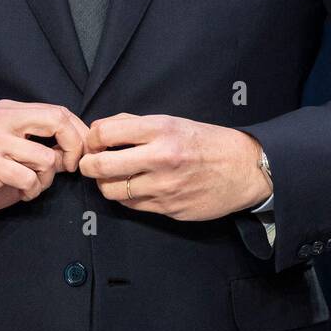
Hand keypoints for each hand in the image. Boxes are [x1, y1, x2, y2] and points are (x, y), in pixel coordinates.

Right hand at [0, 101, 88, 229]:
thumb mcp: (12, 150)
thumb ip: (40, 143)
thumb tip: (75, 148)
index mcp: (7, 110)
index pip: (57, 110)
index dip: (78, 131)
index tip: (82, 152)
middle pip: (56, 120)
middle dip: (74, 146)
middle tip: (70, 166)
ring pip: (46, 157)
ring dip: (46, 179)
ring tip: (32, 185)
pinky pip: (29, 177)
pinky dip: (32, 190)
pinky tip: (21, 192)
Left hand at [79, 113, 268, 220]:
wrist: (243, 169)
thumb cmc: (206, 141)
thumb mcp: (172, 121)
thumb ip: (135, 124)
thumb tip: (100, 129)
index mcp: (161, 129)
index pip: (106, 132)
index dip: (93, 137)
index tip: (95, 140)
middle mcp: (160, 158)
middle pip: (101, 166)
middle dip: (88, 165)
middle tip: (89, 163)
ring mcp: (164, 187)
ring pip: (112, 191)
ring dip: (105, 184)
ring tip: (111, 176)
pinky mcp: (169, 209)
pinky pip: (131, 205)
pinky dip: (125, 197)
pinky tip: (132, 187)